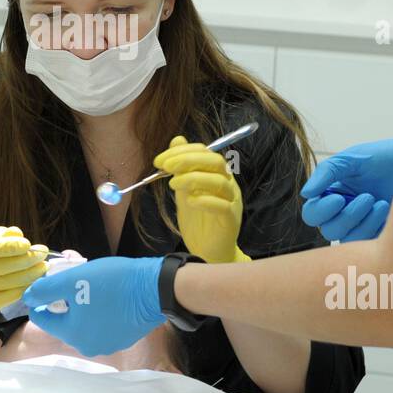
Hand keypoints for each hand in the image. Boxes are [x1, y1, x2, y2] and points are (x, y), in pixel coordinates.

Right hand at [0, 226, 48, 316]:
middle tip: (42, 255)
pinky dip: (20, 290)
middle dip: (24, 261)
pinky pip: (3, 299)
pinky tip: (32, 282)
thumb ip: (2, 236)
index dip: (7, 247)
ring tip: (42, 267)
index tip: (27, 244)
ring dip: (27, 276)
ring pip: (3, 284)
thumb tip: (18, 235)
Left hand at [21, 256, 164, 356]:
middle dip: (63, 299)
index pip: (43, 319)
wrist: (154, 289)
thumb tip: (27, 297)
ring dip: (81, 305)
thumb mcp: (73, 279)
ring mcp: (108, 344)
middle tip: (70, 277)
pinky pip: (100, 324)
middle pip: (64, 321)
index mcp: (72, 334)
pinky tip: (105, 294)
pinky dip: (97, 311)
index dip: (40, 299)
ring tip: (89, 284)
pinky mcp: (123, 338)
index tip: (47, 282)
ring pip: (83, 322)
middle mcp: (88, 346)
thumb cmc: (112, 283)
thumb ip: (45, 289)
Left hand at [153, 136, 246, 263]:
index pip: (205, 152)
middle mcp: (228, 184)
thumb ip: (182, 168)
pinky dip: (205, 200)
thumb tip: (177, 140)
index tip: (159, 160)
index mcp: (217, 174)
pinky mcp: (231, 220)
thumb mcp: (184, 190)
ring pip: (220, 181)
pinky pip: (223, 206)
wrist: (207, 252)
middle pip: (215, 162)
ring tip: (173, 184)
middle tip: (166, 166)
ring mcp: (232, 202)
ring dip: (194, 178)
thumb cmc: (198, 221)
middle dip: (188, 160)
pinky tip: (190, 201)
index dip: (182, 151)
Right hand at [299, 139, 392, 240]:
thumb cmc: (388, 158)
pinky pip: (369, 246)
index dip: (321, 211)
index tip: (339, 198)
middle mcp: (344, 213)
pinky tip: (388, 211)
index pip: (312, 214)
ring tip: (382, 204)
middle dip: (347, 216)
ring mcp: (362, 226)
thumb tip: (306, 193)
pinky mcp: (380, 237)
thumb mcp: (354, 158)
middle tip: (368, 197)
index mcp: (332, 194)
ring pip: (348, 240)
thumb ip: (328, 171)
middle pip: (328, 230)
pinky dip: (375, 228)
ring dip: (363, 223)